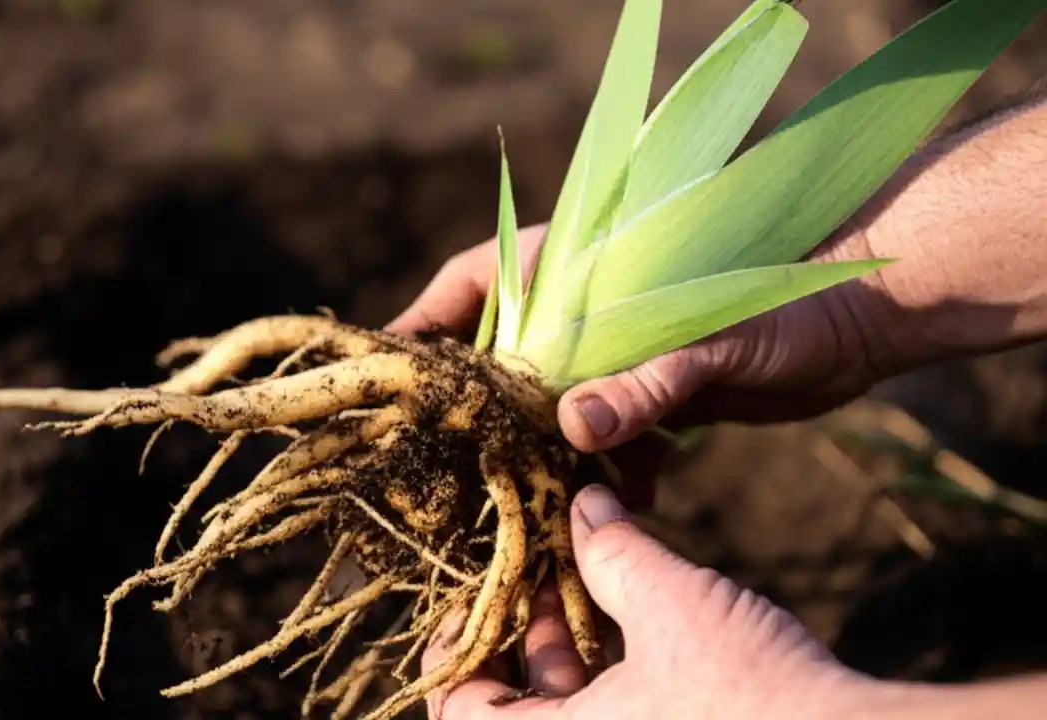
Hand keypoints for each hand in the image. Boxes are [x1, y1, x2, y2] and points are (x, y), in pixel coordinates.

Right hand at [387, 220, 891, 452]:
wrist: (858, 322)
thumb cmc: (782, 302)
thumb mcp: (711, 340)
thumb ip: (644, 382)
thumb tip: (578, 430)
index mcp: (582, 266)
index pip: (476, 278)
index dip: (427, 320)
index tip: (391, 366)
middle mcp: (587, 310)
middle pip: (504, 355)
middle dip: (482, 408)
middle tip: (447, 458)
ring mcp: (616, 353)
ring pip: (551, 405)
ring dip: (544, 453)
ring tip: (530, 501)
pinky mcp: (648, 391)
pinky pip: (602, 437)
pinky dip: (602, 471)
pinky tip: (614, 504)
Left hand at [421, 484, 872, 719]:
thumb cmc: (753, 695)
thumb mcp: (670, 605)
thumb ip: (615, 554)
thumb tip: (586, 504)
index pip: (461, 711)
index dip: (455, 650)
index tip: (468, 599)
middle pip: (516, 703)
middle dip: (523, 628)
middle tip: (533, 565)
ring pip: (572, 707)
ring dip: (572, 639)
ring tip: (583, 570)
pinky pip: (621, 712)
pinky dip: (615, 665)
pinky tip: (634, 606)